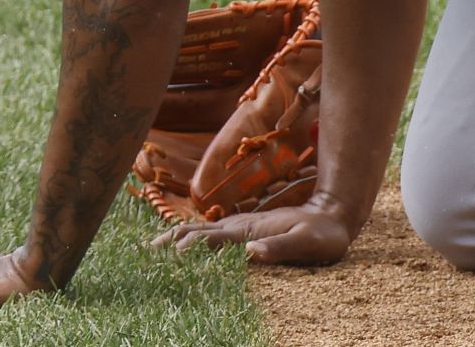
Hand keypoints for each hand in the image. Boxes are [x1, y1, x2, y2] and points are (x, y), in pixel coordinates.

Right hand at [149, 198, 355, 264]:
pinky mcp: (243, 232)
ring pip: (197, 230)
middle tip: (141, 258)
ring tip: (146, 253)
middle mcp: (238, 226)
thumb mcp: (308, 242)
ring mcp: (239, 228)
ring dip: (171, 240)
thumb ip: (281, 246)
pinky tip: (175, 250)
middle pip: (193, 231)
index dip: (186, 249)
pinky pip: (208, 235)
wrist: (333, 214)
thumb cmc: (324, 234)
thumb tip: (251, 252)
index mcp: (248, 230)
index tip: (165, 261)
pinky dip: (186, 241)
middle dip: (166, 242)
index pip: (209, 239)